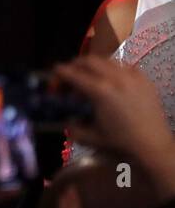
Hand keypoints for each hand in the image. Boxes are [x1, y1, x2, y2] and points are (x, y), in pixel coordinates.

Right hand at [53, 56, 174, 159]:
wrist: (154, 147)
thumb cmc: (121, 143)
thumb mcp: (90, 137)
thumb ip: (73, 127)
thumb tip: (68, 121)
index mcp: (99, 91)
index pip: (72, 74)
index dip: (59, 74)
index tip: (53, 79)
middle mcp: (115, 78)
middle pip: (88, 61)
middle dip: (74, 66)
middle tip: (69, 78)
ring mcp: (132, 77)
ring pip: (107, 61)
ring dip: (94, 67)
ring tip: (90, 79)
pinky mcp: (145, 81)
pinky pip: (125, 66)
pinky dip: (114, 70)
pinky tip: (113, 82)